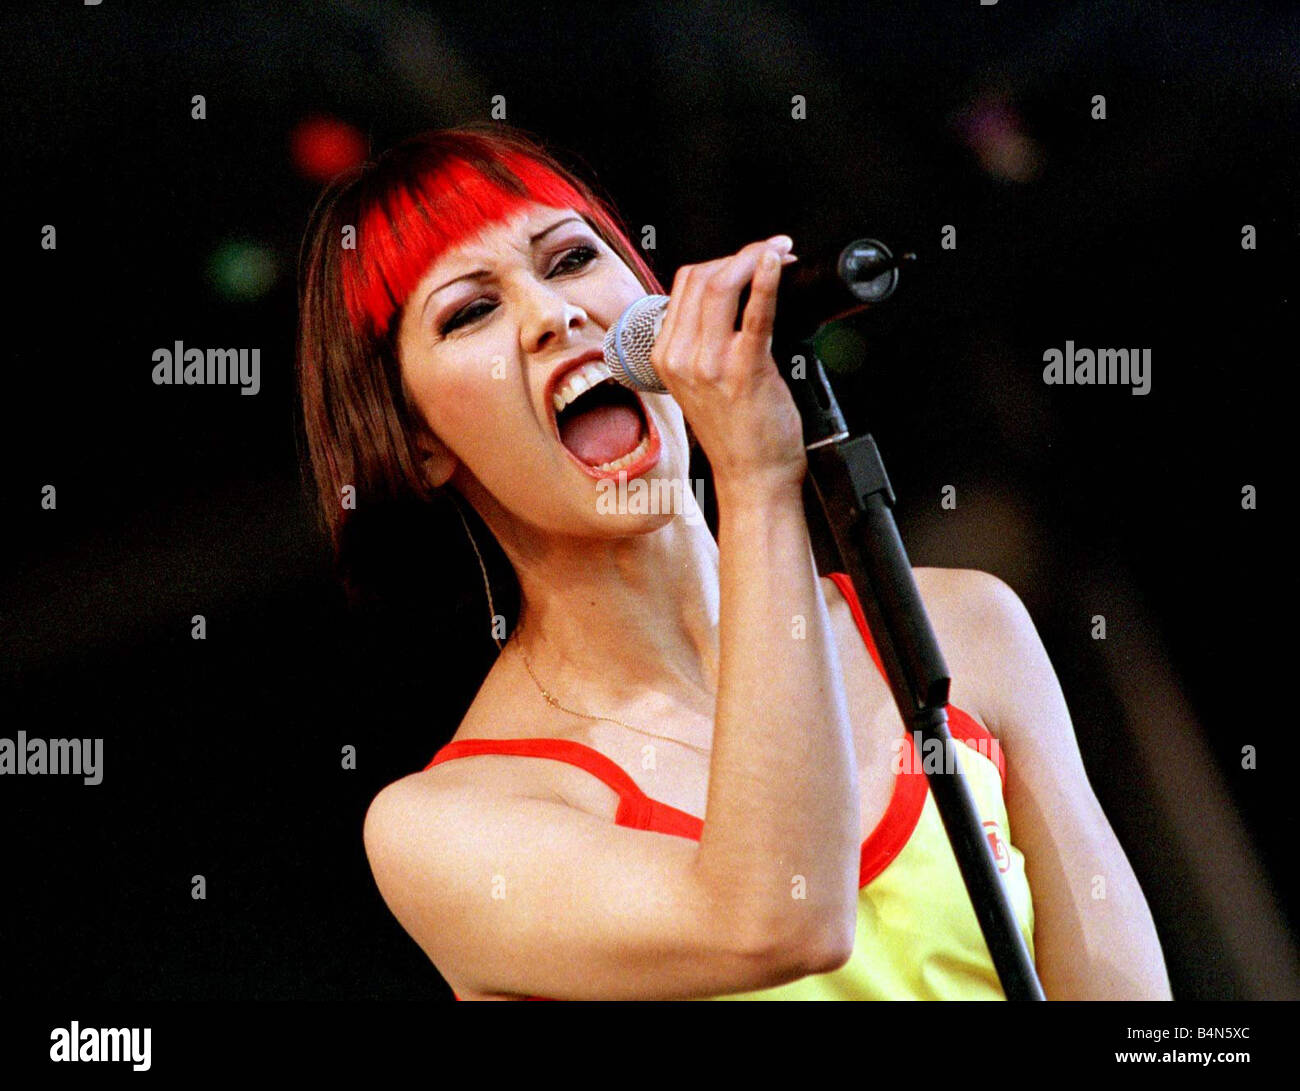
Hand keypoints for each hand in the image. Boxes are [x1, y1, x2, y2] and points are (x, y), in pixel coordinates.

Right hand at [650, 235, 805, 497]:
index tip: (752, 257)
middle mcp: (682, 357)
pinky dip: (766, 281)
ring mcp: (710, 364)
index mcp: (666, 355)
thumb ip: (705, 341)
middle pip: (702, 277)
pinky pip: (754, 314)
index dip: (723, 260)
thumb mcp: (702, 382)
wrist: (752, 477)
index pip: (685, 283)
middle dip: (742, 253)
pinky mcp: (744, 370)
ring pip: (723, 285)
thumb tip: (733, 297)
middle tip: (773, 249)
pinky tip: (777, 263)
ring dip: (756, 258)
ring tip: (780, 253)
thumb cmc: (737, 434)